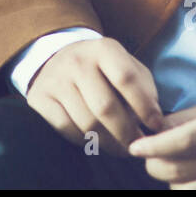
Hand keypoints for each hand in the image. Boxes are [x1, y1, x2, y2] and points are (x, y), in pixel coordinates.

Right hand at [26, 37, 164, 156]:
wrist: (58, 59)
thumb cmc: (103, 69)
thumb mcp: (126, 66)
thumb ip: (144, 89)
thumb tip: (155, 122)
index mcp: (103, 48)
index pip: (126, 79)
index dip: (145, 107)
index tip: (156, 126)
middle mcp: (77, 61)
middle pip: (105, 107)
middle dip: (126, 132)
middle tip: (137, 145)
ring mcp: (55, 80)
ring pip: (87, 123)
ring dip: (109, 142)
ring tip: (121, 148)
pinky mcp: (39, 98)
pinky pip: (66, 129)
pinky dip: (85, 141)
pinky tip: (96, 141)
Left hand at [127, 97, 195, 188]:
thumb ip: (182, 121)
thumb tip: (148, 131)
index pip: (179, 141)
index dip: (151, 147)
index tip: (134, 148)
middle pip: (178, 172)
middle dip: (155, 167)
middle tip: (151, 161)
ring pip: (189, 193)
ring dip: (173, 186)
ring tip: (175, 173)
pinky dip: (195, 194)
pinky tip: (194, 183)